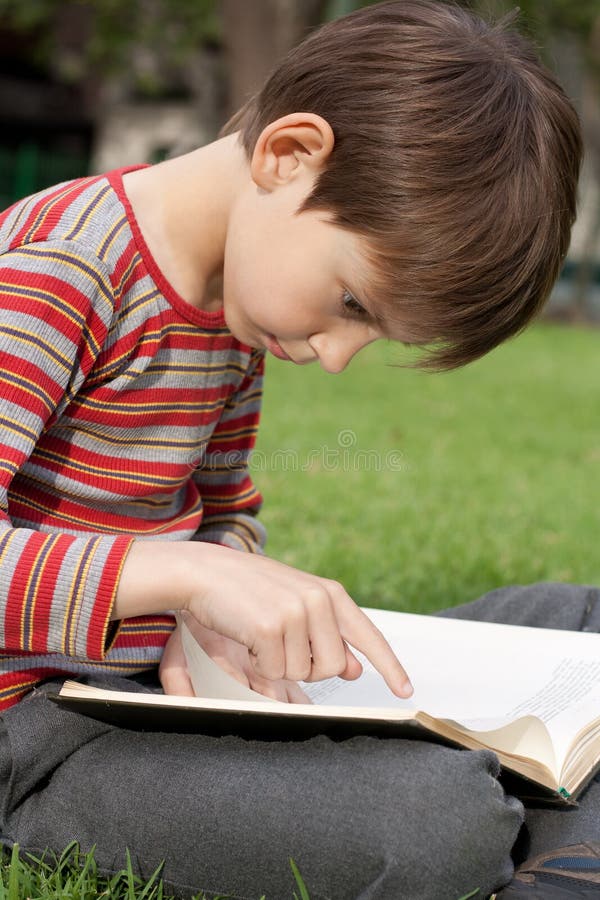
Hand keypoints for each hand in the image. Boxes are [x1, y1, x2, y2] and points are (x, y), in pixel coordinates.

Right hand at [115, 541, 412, 698]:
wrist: (205, 571)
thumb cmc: (248, 590)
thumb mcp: (294, 606)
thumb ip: (327, 635)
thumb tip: (354, 668)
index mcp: (329, 593)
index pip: (368, 635)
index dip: (389, 666)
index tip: (406, 690)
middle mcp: (319, 600)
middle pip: (331, 668)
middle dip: (305, 667)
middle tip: (279, 641)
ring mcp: (296, 613)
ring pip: (301, 674)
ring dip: (277, 664)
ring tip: (260, 633)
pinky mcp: (271, 627)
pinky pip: (274, 671)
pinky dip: (258, 663)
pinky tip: (247, 636)